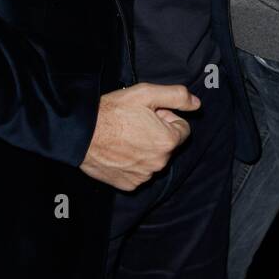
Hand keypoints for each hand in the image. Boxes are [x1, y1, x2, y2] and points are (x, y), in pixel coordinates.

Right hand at [80, 82, 199, 190]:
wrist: (82, 134)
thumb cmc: (113, 112)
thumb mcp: (146, 94)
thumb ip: (177, 96)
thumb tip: (197, 104)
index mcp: (168, 141)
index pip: (183, 129)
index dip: (166, 117)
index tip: (149, 114)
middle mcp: (160, 163)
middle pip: (167, 144)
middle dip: (156, 133)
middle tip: (135, 122)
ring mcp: (144, 176)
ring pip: (153, 159)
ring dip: (144, 148)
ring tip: (124, 136)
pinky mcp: (129, 184)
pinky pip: (139, 172)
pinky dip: (132, 162)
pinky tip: (119, 151)